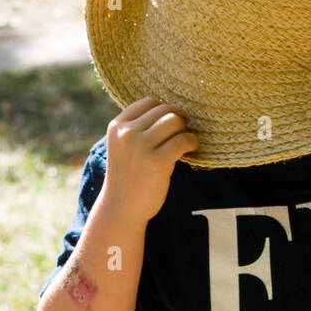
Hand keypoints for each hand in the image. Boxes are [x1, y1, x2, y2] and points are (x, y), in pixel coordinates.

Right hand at [104, 97, 198, 221]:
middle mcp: (127, 133)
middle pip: (165, 110)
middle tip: (182, 133)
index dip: (165, 109)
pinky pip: (183, 139)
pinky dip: (192, 142)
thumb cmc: (129, 174)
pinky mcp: (157, 162)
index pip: (149, 102)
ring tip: (185, 141)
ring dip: (185, 130)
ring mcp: (141, 147)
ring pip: (174, 121)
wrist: (122, 208)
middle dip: (178, 119)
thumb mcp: (124, 145)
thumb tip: (173, 108)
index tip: (171, 122)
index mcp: (118, 126)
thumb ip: (139, 126)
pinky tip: (191, 149)